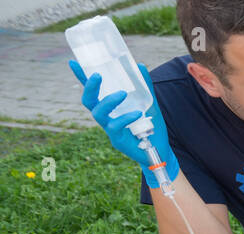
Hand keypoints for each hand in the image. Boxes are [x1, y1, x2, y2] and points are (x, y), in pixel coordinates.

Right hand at [68, 60, 177, 188]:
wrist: (159, 150)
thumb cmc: (150, 126)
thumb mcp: (149, 103)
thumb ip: (145, 87)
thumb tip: (141, 65)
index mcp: (109, 106)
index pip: (92, 90)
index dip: (81, 77)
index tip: (73, 62)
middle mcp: (106, 116)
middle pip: (88, 101)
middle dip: (89, 87)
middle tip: (98, 75)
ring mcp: (109, 128)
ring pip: (98, 113)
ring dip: (108, 101)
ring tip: (122, 94)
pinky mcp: (117, 140)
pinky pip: (115, 127)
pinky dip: (125, 118)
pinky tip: (137, 113)